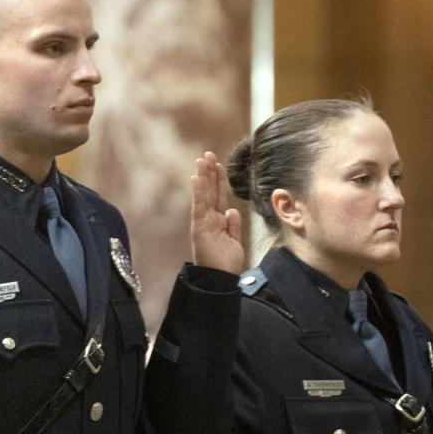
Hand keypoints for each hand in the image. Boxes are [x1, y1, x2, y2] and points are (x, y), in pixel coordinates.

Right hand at [190, 151, 244, 272]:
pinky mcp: (199, 228)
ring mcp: (203, 223)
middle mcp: (208, 220)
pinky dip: (198, 192)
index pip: (218, 197)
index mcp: (218, 222)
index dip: (219, 181)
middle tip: (208, 154)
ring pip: (204, 195)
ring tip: (202, 159)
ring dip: (203, 177)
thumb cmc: (226, 264)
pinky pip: (199, 207)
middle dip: (209, 173)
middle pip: (210, 192)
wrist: (220, 280)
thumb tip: (232, 210)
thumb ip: (233, 225)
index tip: (218, 165)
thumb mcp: (235, 241)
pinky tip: (197, 178)